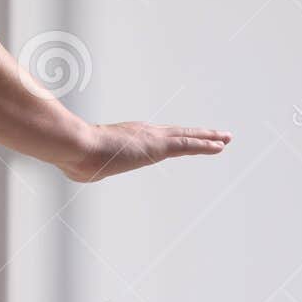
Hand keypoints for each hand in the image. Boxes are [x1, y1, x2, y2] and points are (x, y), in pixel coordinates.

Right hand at [58, 122, 231, 182]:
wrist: (78, 147)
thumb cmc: (75, 156)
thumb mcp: (82, 162)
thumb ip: (86, 165)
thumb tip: (75, 168)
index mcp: (129, 137)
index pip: (157, 137)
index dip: (174, 137)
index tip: (185, 138)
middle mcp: (145, 133)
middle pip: (178, 133)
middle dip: (198, 134)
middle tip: (217, 135)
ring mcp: (153, 138)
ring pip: (188, 136)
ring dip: (209, 138)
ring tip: (226, 138)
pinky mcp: (159, 146)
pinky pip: (189, 145)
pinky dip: (206, 145)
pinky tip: (221, 146)